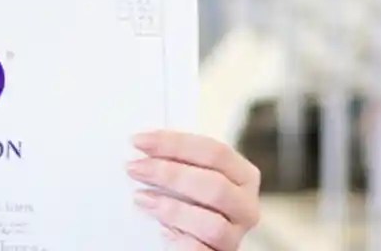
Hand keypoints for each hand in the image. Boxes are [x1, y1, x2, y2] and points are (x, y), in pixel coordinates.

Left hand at [127, 130, 260, 249]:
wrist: (192, 238)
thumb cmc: (190, 199)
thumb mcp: (190, 175)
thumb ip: (178, 160)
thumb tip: (143, 147)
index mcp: (243, 176)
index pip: (216, 152)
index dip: (175, 144)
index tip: (140, 141)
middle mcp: (245, 206)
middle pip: (214, 185)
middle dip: (169, 174)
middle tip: (135, 168)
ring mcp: (235, 236)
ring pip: (212, 224)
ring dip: (171, 209)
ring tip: (141, 198)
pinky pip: (199, 250)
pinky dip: (178, 239)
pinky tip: (159, 228)